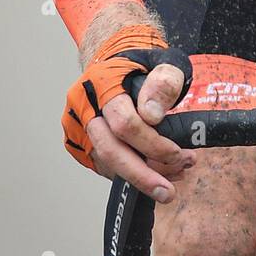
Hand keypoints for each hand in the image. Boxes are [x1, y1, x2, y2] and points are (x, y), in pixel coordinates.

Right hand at [63, 24, 194, 199]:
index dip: (152, 142)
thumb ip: (164, 82)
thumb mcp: (165, 63)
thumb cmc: (143, 65)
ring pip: (107, 163)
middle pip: (109, 150)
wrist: (120, 65)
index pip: (124, 122)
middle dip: (141, 175)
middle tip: (169, 192)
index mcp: (102, 83)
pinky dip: (133, 174)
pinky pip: (106, 167)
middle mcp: (83, 107)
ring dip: (142, 176)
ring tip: (174, 176)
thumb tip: (152, 114)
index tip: (177, 151)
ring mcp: (78, 127)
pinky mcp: (81, 144)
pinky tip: (159, 173)